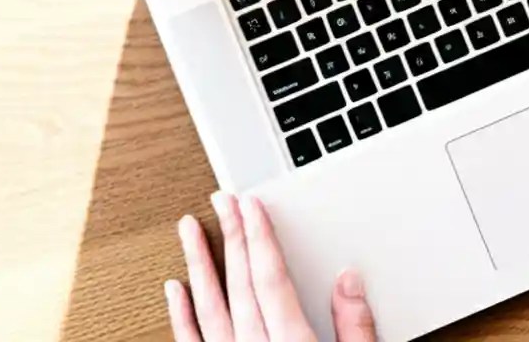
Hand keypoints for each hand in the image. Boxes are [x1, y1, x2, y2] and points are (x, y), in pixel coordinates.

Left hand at [165, 193, 376, 340]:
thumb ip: (355, 330)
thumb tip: (348, 281)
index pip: (270, 280)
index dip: (260, 238)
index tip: (252, 206)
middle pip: (241, 285)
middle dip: (233, 238)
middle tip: (223, 200)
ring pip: (210, 309)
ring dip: (199, 265)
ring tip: (190, 229)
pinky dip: (182, 316)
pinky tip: (174, 288)